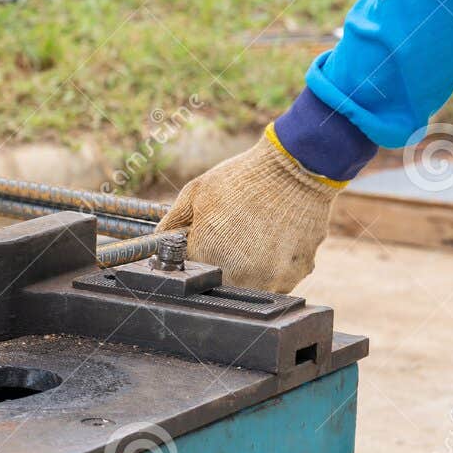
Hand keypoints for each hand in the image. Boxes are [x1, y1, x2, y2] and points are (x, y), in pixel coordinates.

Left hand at [156, 133, 340, 292]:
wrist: (297, 167)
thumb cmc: (242, 178)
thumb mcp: (194, 195)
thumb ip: (171, 224)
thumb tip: (155, 241)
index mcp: (208, 260)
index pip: (190, 272)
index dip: (192, 255)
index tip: (200, 241)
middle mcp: (240, 277)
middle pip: (220, 283)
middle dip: (218, 264)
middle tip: (228, 236)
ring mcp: (272, 279)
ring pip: (250, 285)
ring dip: (247, 269)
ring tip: (252, 236)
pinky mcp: (296, 274)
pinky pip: (277, 278)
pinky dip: (272, 265)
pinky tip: (272, 239)